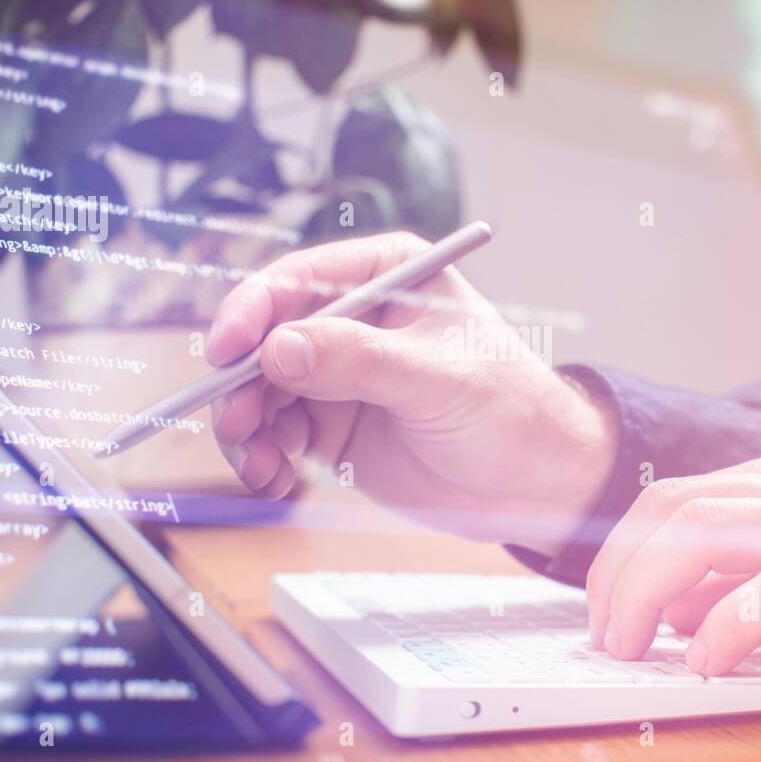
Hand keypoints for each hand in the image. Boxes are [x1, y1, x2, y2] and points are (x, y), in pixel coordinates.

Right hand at [207, 231, 615, 551]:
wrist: (534, 484)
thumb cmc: (511, 411)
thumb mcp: (439, 380)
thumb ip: (360, 361)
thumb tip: (280, 348)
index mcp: (386, 276)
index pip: (298, 279)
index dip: (252, 310)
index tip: (226, 350)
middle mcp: (352, 318)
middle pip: (264, 337)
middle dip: (240, 382)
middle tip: (239, 425)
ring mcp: (336, 373)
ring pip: (259, 389)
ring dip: (245, 426)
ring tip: (260, 466)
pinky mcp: (330, 424)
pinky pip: (273, 432)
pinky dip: (262, 456)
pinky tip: (274, 481)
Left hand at [587, 446, 760, 688]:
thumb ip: (744, 577)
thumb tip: (671, 607)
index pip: (671, 497)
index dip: (618, 552)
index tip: (600, 605)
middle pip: (672, 509)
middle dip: (616, 572)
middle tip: (605, 635)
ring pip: (707, 533)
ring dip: (647, 593)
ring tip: (630, 647)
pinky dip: (726, 624)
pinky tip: (705, 660)